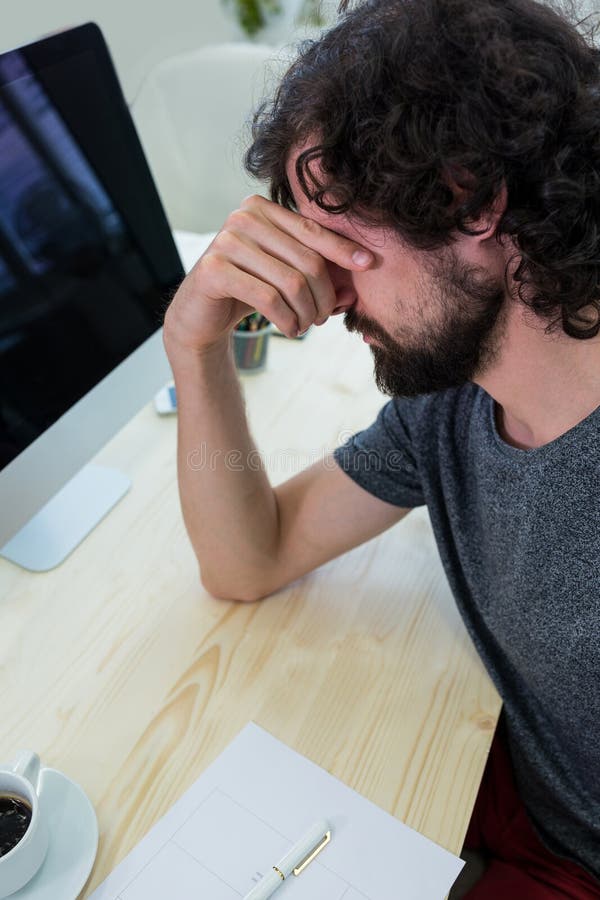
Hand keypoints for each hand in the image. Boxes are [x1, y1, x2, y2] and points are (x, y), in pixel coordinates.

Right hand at [163, 194, 373, 357]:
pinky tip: (290, 329)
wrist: (200, 313)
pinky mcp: (213, 269)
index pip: (312, 230)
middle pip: (306, 259)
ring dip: (306, 312)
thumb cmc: (249, 290)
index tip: (368, 264)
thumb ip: (317, 278)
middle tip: (323, 318)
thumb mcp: (285, 278)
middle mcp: (242, 217)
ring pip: (291, 282)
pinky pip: (268, 298)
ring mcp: (226, 241)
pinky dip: (286, 319)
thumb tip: (354, 294)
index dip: (342, 249)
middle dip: (323, 296)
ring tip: (305, 326)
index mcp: (262, 209)